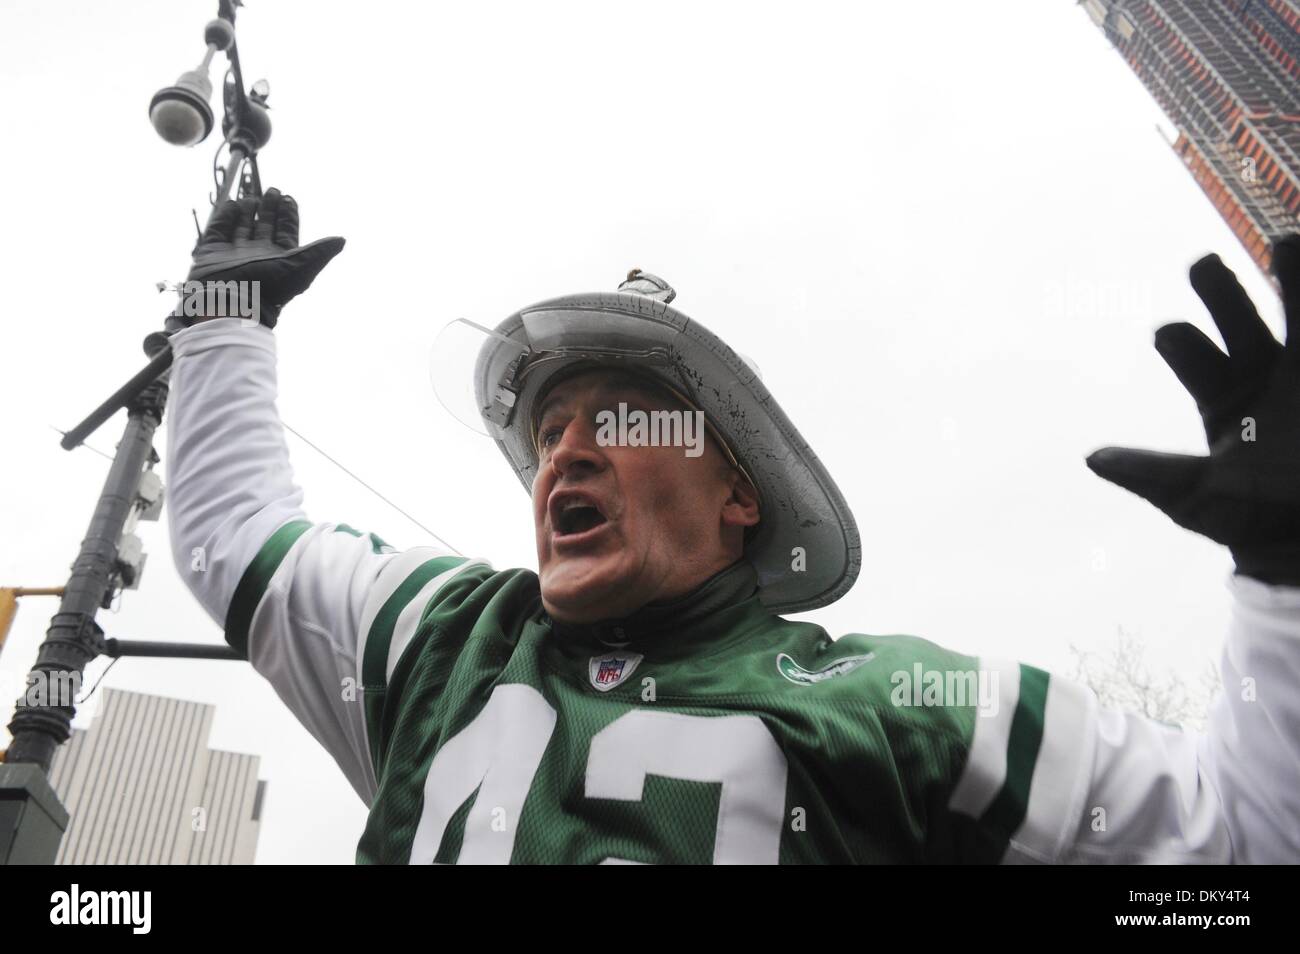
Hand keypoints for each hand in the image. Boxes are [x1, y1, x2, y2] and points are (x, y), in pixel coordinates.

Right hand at [177, 187, 344, 328]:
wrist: (232, 303)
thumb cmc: (269, 288)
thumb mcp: (301, 268)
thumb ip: (320, 252)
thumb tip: (341, 240)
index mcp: (279, 258)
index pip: (286, 231)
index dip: (288, 215)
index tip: (289, 198)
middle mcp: (258, 254)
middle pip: (266, 226)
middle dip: (270, 208)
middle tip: (273, 190)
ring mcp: (235, 252)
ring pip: (244, 226)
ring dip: (249, 211)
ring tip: (253, 197)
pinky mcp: (212, 252)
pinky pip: (220, 229)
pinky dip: (226, 216)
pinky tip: (233, 204)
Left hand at [1086, 235, 1299, 585]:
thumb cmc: (1258, 521)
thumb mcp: (1200, 502)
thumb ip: (1154, 476)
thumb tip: (1092, 459)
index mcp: (1221, 394)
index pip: (1189, 352)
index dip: (1178, 342)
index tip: (1168, 335)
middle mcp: (1263, 369)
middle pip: (1236, 312)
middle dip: (1219, 288)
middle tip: (1201, 265)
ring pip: (1297, 307)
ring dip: (1291, 275)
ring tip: (1284, 242)